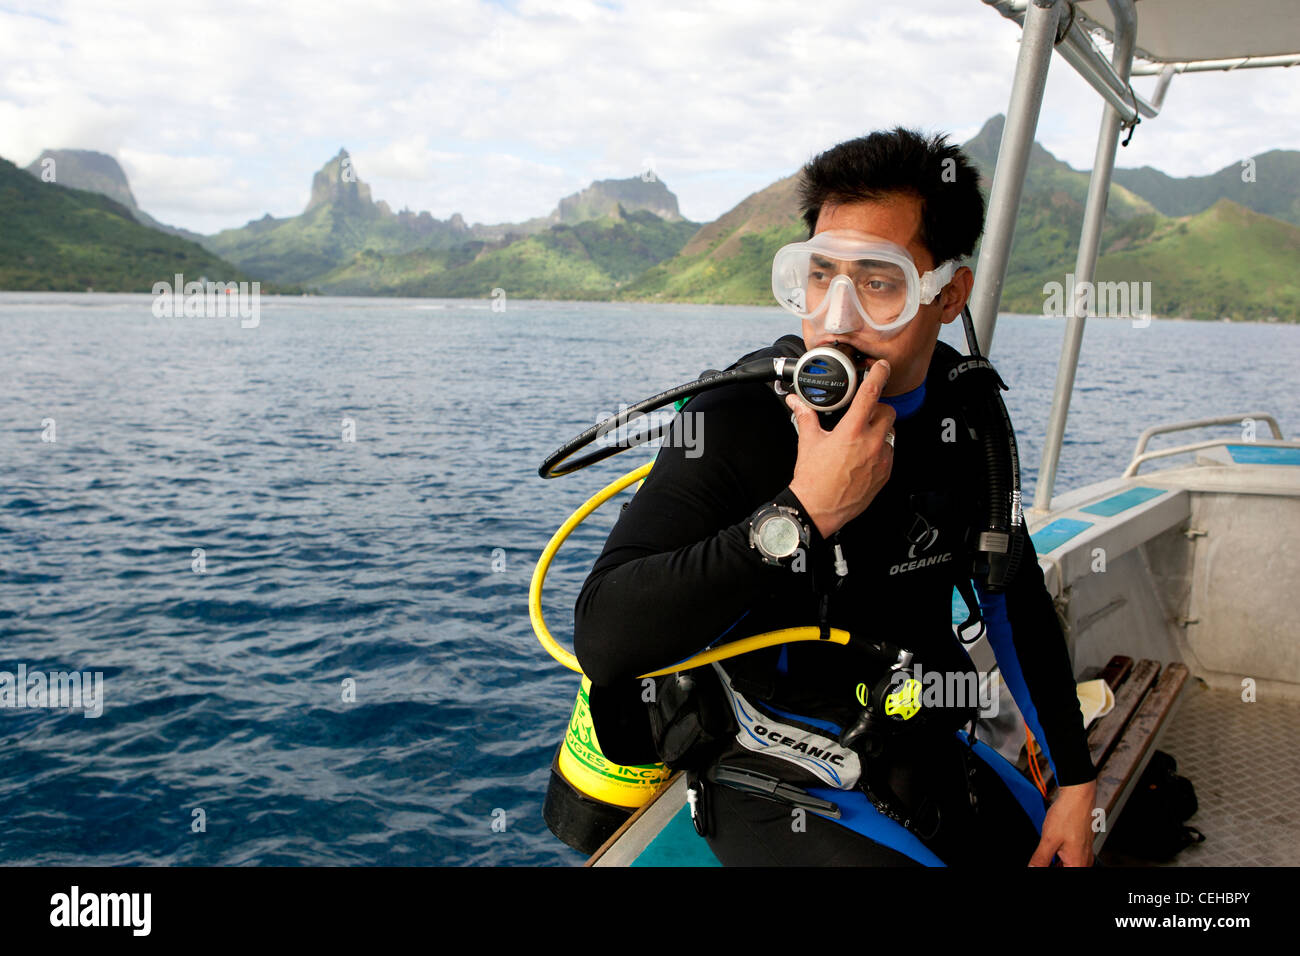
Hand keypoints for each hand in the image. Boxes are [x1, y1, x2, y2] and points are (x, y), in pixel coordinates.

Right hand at [785, 359, 895, 537]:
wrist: (818, 509)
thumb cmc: (813, 478)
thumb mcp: (808, 442)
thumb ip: (806, 416)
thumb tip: (796, 402)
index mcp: (851, 431)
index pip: (870, 394)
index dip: (878, 375)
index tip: (882, 367)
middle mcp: (870, 443)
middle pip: (887, 412)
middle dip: (878, 410)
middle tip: (864, 416)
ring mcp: (880, 459)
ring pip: (890, 433)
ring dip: (879, 431)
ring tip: (862, 440)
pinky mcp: (885, 473)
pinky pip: (889, 453)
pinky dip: (880, 451)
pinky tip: (864, 458)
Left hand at [1029, 780, 1097, 865]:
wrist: (1078, 796)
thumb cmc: (1068, 814)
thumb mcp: (1048, 839)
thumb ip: (1040, 858)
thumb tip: (1032, 868)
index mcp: (1077, 863)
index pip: (1061, 875)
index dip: (1047, 870)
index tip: (1039, 864)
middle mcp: (1084, 860)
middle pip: (1066, 870)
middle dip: (1053, 867)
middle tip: (1039, 861)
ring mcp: (1085, 852)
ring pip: (1068, 865)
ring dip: (1056, 863)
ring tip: (1044, 858)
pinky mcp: (1082, 845)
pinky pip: (1071, 857)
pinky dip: (1061, 857)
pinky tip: (1052, 851)